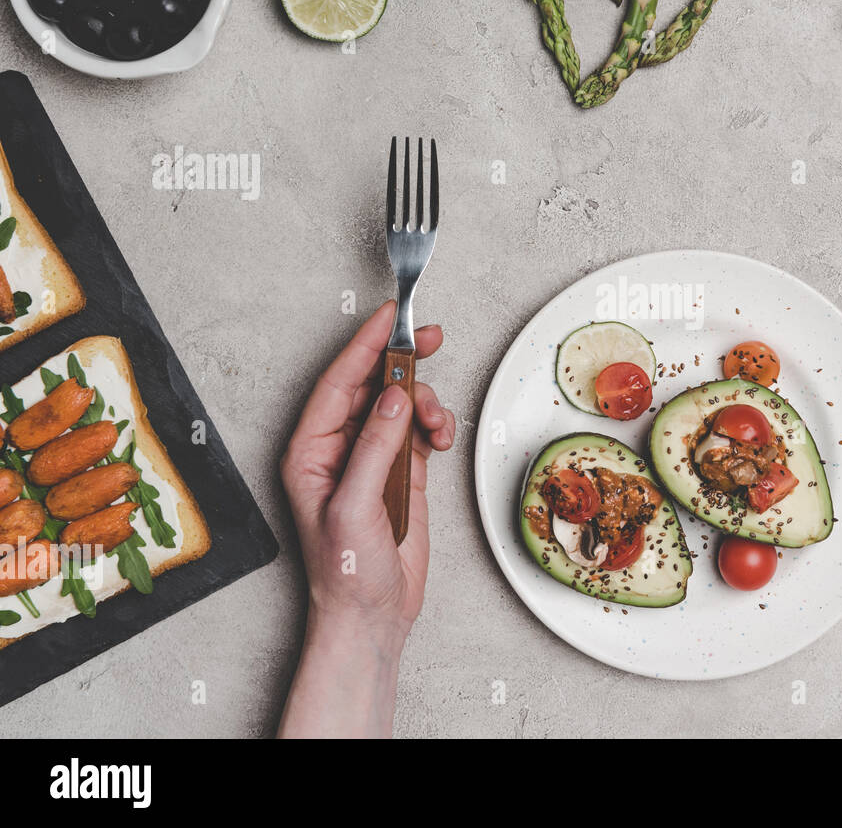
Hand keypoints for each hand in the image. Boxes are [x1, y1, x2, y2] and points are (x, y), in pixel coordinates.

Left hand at [277, 300, 453, 737]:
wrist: (370, 615)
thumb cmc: (345, 572)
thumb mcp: (354, 506)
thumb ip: (375, 447)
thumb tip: (393, 397)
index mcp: (310, 450)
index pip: (339, 383)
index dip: (365, 346)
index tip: (390, 318)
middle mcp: (338, 448)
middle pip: (372, 385)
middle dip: (402, 361)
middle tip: (430, 338)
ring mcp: (371, 459)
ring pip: (400, 403)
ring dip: (424, 402)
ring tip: (435, 422)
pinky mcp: (400, 472)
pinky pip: (418, 429)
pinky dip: (434, 424)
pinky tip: (439, 436)